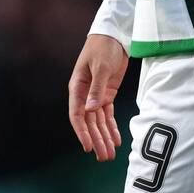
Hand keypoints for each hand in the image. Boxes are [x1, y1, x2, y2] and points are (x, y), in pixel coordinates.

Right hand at [68, 34, 128, 161]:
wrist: (114, 35)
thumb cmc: (103, 47)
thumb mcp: (101, 66)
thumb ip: (97, 88)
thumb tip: (91, 109)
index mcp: (77, 87)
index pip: (77, 114)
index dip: (82, 132)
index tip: (88, 146)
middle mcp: (85, 94)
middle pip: (89, 122)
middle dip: (96, 139)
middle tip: (103, 157)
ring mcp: (96, 95)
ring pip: (99, 121)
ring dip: (104, 137)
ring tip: (109, 154)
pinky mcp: (107, 93)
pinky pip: (108, 114)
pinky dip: (112, 127)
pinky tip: (116, 139)